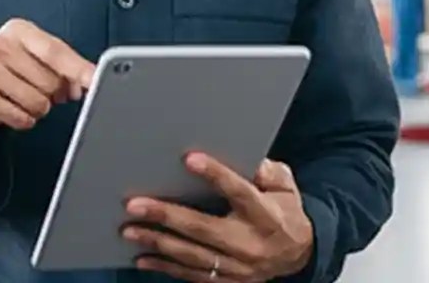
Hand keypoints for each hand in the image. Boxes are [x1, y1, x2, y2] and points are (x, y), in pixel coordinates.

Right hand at [0, 19, 95, 131]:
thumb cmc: (8, 67)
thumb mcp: (33, 54)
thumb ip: (62, 64)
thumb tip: (85, 83)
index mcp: (18, 31)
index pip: (55, 51)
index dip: (77, 68)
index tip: (95, 80)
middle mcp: (0, 47)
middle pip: (50, 82)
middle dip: (53, 93)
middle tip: (41, 90)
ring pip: (38, 103)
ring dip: (38, 109)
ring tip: (23, 98)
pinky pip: (21, 118)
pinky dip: (23, 119)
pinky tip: (11, 108)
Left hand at [121, 154, 313, 282]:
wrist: (299, 254)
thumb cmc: (283, 211)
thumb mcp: (285, 186)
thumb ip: (268, 171)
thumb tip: (248, 159)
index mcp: (266, 214)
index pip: (238, 191)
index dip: (215, 174)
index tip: (189, 158)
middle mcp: (250, 244)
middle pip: (203, 228)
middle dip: (166, 216)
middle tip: (135, 205)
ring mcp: (237, 267)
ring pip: (192, 255)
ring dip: (158, 242)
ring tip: (130, 230)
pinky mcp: (227, 281)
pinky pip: (192, 275)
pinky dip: (165, 267)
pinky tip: (143, 258)